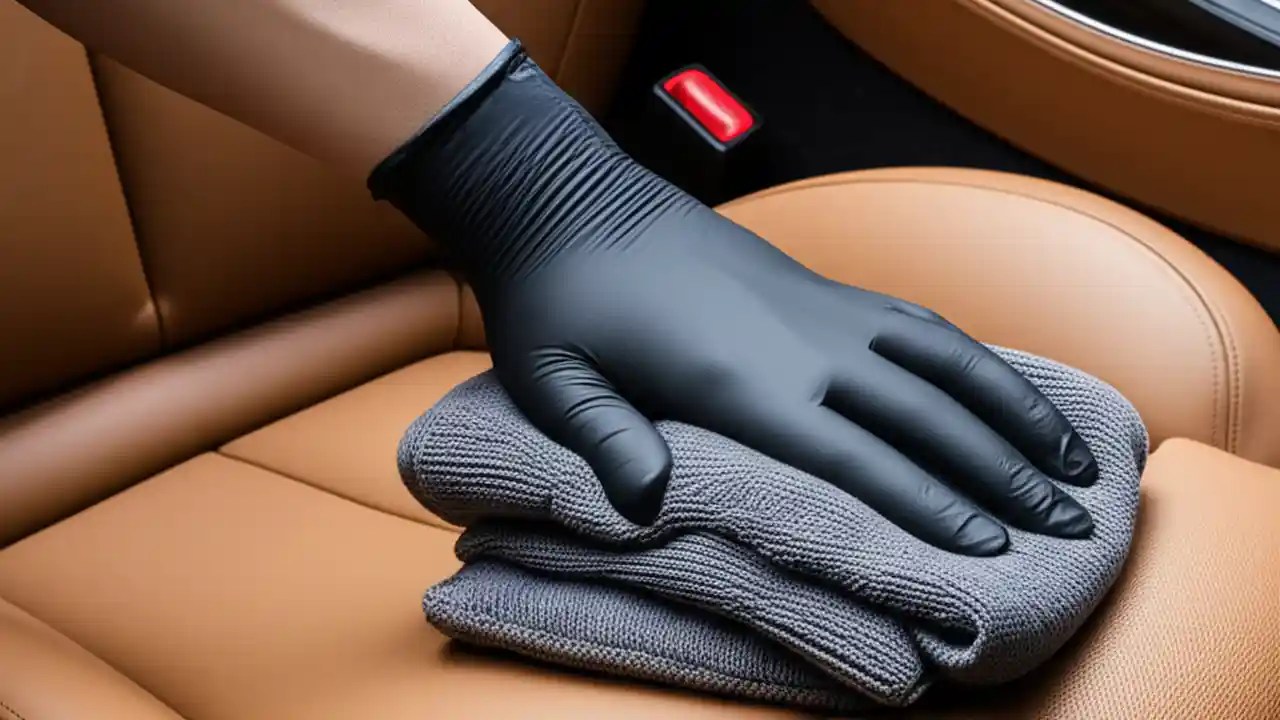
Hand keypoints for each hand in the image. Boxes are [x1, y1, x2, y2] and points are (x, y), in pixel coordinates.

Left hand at [370, 41, 1096, 554]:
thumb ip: (605, 442)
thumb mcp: (555, 380)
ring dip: (1012, 410)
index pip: (856, 455)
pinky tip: (1002, 388)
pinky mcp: (820, 285)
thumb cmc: (559, 303)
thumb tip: (646, 508)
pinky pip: (917, 320)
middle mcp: (801, 343)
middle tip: (1069, 523)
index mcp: (738, 380)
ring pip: (942, 358)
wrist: (569, 204)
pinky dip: (974, 357)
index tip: (992, 547)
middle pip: (923, 414)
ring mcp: (818, 307)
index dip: (929, 505)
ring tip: (1073, 459)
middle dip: (1001, 472)